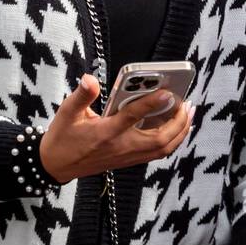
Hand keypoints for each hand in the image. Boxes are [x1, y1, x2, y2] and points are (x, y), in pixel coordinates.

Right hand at [38, 74, 194, 183]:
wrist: (55, 166)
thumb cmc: (63, 138)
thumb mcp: (66, 113)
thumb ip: (82, 95)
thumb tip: (89, 78)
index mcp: (105, 133)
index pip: (131, 118)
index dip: (150, 105)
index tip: (167, 92)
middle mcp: (120, 147)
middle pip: (158, 139)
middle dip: (178, 122)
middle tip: (188, 103)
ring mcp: (126, 156)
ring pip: (162, 149)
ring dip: (180, 132)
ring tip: (190, 112)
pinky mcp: (129, 160)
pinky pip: (158, 152)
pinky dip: (173, 140)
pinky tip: (178, 126)